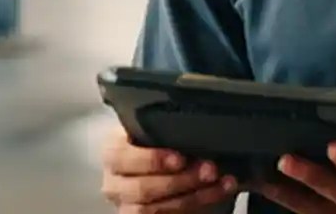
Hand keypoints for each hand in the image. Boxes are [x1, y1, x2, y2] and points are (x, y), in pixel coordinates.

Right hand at [100, 126, 238, 212]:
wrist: (160, 165)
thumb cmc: (161, 142)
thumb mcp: (157, 131)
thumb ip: (168, 131)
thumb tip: (199, 129)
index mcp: (114, 151)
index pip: (123, 156)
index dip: (152, 160)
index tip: (180, 159)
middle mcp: (114, 182)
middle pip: (143, 188)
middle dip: (182, 180)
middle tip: (210, 170)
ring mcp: (126, 205)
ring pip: (155, 209)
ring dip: (195, 197)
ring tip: (221, 184)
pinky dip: (197, 207)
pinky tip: (217, 194)